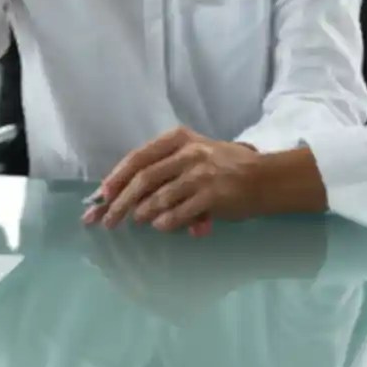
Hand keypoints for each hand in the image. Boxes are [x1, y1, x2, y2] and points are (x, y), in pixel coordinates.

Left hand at [84, 127, 262, 231]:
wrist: (265, 178)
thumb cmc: (223, 167)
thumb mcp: (193, 155)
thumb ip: (163, 169)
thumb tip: (125, 193)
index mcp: (178, 139)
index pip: (138, 158)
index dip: (117, 177)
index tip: (102, 195)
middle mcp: (188, 153)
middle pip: (143, 179)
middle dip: (121, 202)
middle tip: (108, 220)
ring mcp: (200, 174)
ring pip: (159, 197)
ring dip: (142, 213)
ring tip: (136, 221)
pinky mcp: (212, 195)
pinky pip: (179, 213)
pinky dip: (166, 222)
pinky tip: (160, 226)